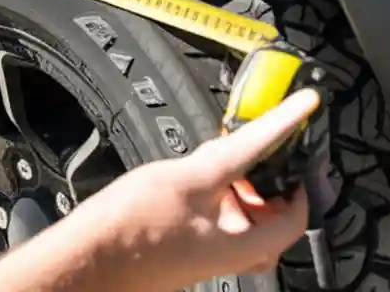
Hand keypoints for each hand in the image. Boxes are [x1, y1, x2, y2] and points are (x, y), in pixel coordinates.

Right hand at [65, 89, 319, 290]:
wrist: (87, 261)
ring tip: (215, 161)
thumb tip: (267, 127)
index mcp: (247, 244)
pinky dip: (215, 199)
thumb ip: (233, 154)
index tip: (300, 145)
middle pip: (272, 218)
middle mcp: (234, 257)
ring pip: (242, 220)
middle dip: (265, 180)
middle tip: (255, 150)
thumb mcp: (190, 177)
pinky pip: (217, 224)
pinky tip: (190, 180)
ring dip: (237, 188)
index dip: (302, 175)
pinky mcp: (186, 253)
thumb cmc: (133, 228)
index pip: (297, 211)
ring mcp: (208, 257)